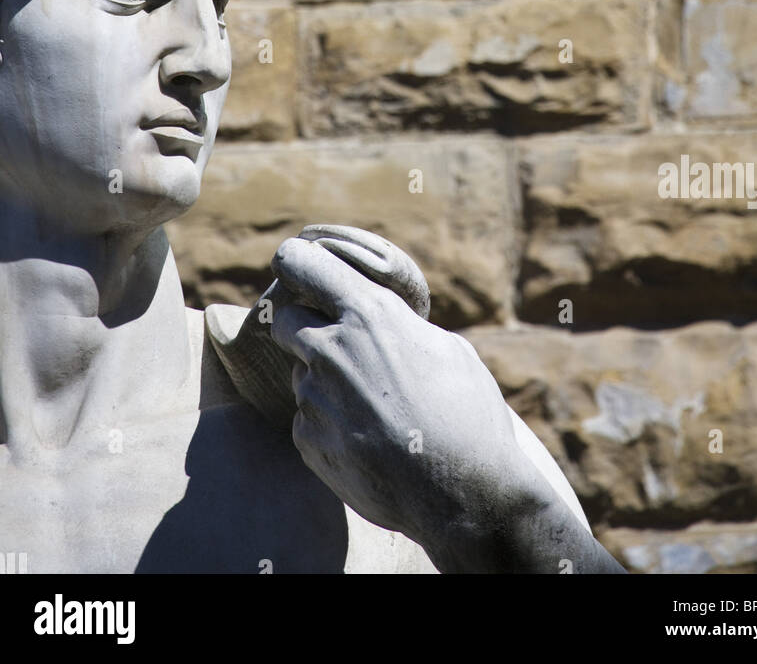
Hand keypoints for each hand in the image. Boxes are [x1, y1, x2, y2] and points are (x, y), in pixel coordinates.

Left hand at [269, 237, 616, 571]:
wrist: (464, 492)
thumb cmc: (468, 413)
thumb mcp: (447, 348)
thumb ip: (402, 328)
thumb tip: (389, 325)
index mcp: (369, 314)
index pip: (303, 264)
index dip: (296, 262)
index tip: (295, 264)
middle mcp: (332, 350)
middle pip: (287, 320)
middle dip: (305, 327)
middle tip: (338, 345)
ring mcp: (315, 398)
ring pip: (301, 375)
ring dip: (324, 382)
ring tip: (373, 408)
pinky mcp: (308, 441)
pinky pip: (307, 419)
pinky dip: (328, 424)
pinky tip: (367, 439)